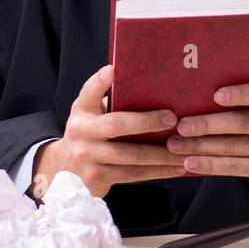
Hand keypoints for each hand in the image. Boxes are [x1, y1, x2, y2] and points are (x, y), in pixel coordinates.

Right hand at [29, 64, 189, 200]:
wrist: (65, 169)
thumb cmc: (90, 134)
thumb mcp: (91, 115)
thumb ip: (111, 104)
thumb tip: (153, 90)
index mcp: (82, 110)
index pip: (89, 92)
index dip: (100, 81)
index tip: (113, 70)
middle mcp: (81, 132)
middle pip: (116, 125)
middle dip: (147, 121)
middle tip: (172, 118)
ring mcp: (87, 157)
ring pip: (131, 155)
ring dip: (161, 154)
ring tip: (183, 149)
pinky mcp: (97, 177)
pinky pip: (133, 175)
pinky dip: (158, 171)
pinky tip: (176, 168)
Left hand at [165, 81, 248, 195]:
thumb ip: (247, 101)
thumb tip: (198, 94)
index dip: (241, 93)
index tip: (216, 94)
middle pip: (242, 123)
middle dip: (208, 124)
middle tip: (181, 125)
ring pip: (233, 147)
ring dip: (200, 146)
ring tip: (176, 145)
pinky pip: (233, 167)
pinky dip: (208, 164)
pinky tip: (190, 162)